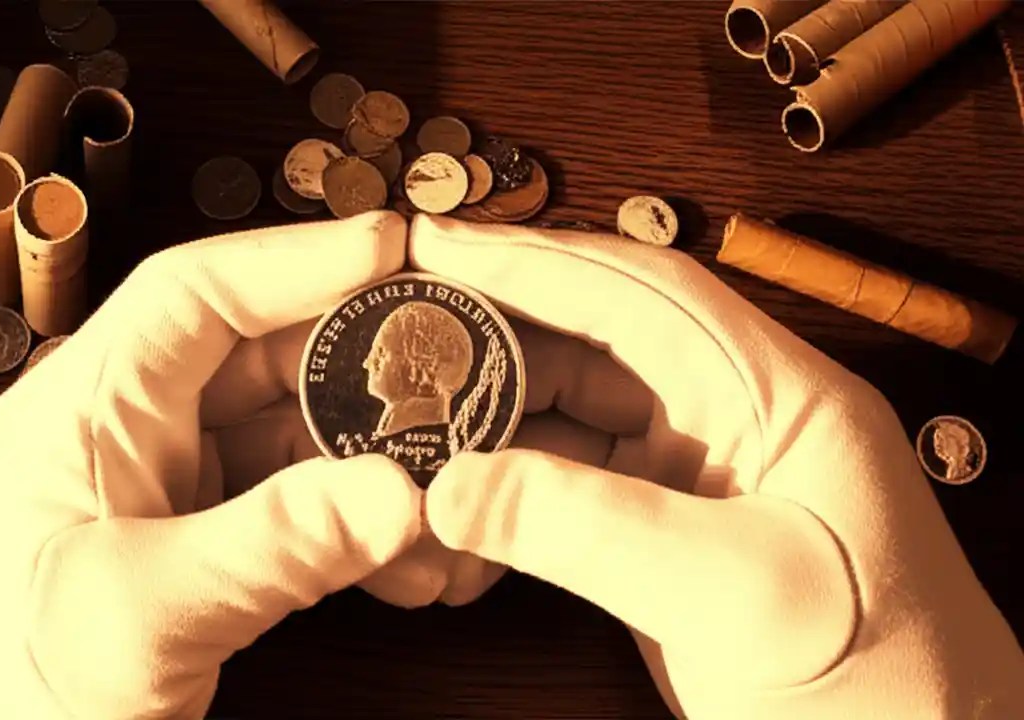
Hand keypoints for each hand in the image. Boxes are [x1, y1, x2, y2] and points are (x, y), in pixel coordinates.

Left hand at [0, 212, 425, 718]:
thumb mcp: (136, 617)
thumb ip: (267, 549)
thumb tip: (394, 493)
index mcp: (78, 412)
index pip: (190, 296)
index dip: (295, 259)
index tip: (389, 247)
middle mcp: (123, 437)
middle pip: (257, 359)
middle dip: (360, 366)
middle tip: (452, 366)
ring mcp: (160, 496)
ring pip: (285, 440)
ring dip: (369, 464)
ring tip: (447, 490)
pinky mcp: (189, 552)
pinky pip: (286, 513)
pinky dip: (349, 530)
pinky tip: (405, 563)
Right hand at [412, 215, 1023, 718]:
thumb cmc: (878, 682)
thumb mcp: (740, 597)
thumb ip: (598, 532)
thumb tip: (458, 484)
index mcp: (778, 395)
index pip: (645, 291)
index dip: (536, 257)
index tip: (440, 242)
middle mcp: (732, 416)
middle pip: (594, 341)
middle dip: (493, 336)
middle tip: (399, 332)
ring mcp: (697, 474)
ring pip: (571, 413)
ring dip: (490, 423)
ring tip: (407, 428)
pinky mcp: (666, 530)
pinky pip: (568, 486)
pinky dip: (508, 497)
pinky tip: (456, 517)